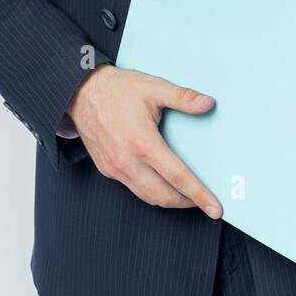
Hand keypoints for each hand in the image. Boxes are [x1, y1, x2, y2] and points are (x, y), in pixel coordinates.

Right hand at [66, 64, 221, 217]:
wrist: (81, 93)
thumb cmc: (118, 89)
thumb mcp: (154, 87)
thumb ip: (183, 97)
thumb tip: (208, 103)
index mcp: (143, 143)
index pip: (178, 177)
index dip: (199, 195)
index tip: (214, 208)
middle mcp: (127, 161)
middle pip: (163, 195)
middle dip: (187, 203)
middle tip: (205, 203)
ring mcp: (115, 168)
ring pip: (147, 196)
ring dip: (169, 200)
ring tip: (188, 197)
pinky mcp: (107, 169)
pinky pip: (134, 188)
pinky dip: (152, 192)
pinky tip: (163, 184)